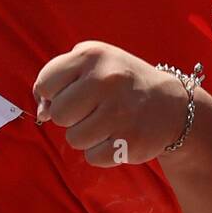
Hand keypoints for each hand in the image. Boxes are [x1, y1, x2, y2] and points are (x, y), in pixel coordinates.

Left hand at [33, 40, 188, 167]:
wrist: (170, 104)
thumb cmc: (120, 82)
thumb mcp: (93, 64)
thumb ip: (59, 79)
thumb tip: (41, 112)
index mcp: (92, 55)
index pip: (46, 83)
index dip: (52, 93)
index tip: (69, 93)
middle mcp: (106, 80)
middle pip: (58, 114)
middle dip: (70, 116)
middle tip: (92, 109)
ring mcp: (119, 112)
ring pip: (74, 138)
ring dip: (85, 135)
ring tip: (106, 122)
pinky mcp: (129, 142)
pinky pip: (92, 157)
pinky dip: (101, 151)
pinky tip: (117, 136)